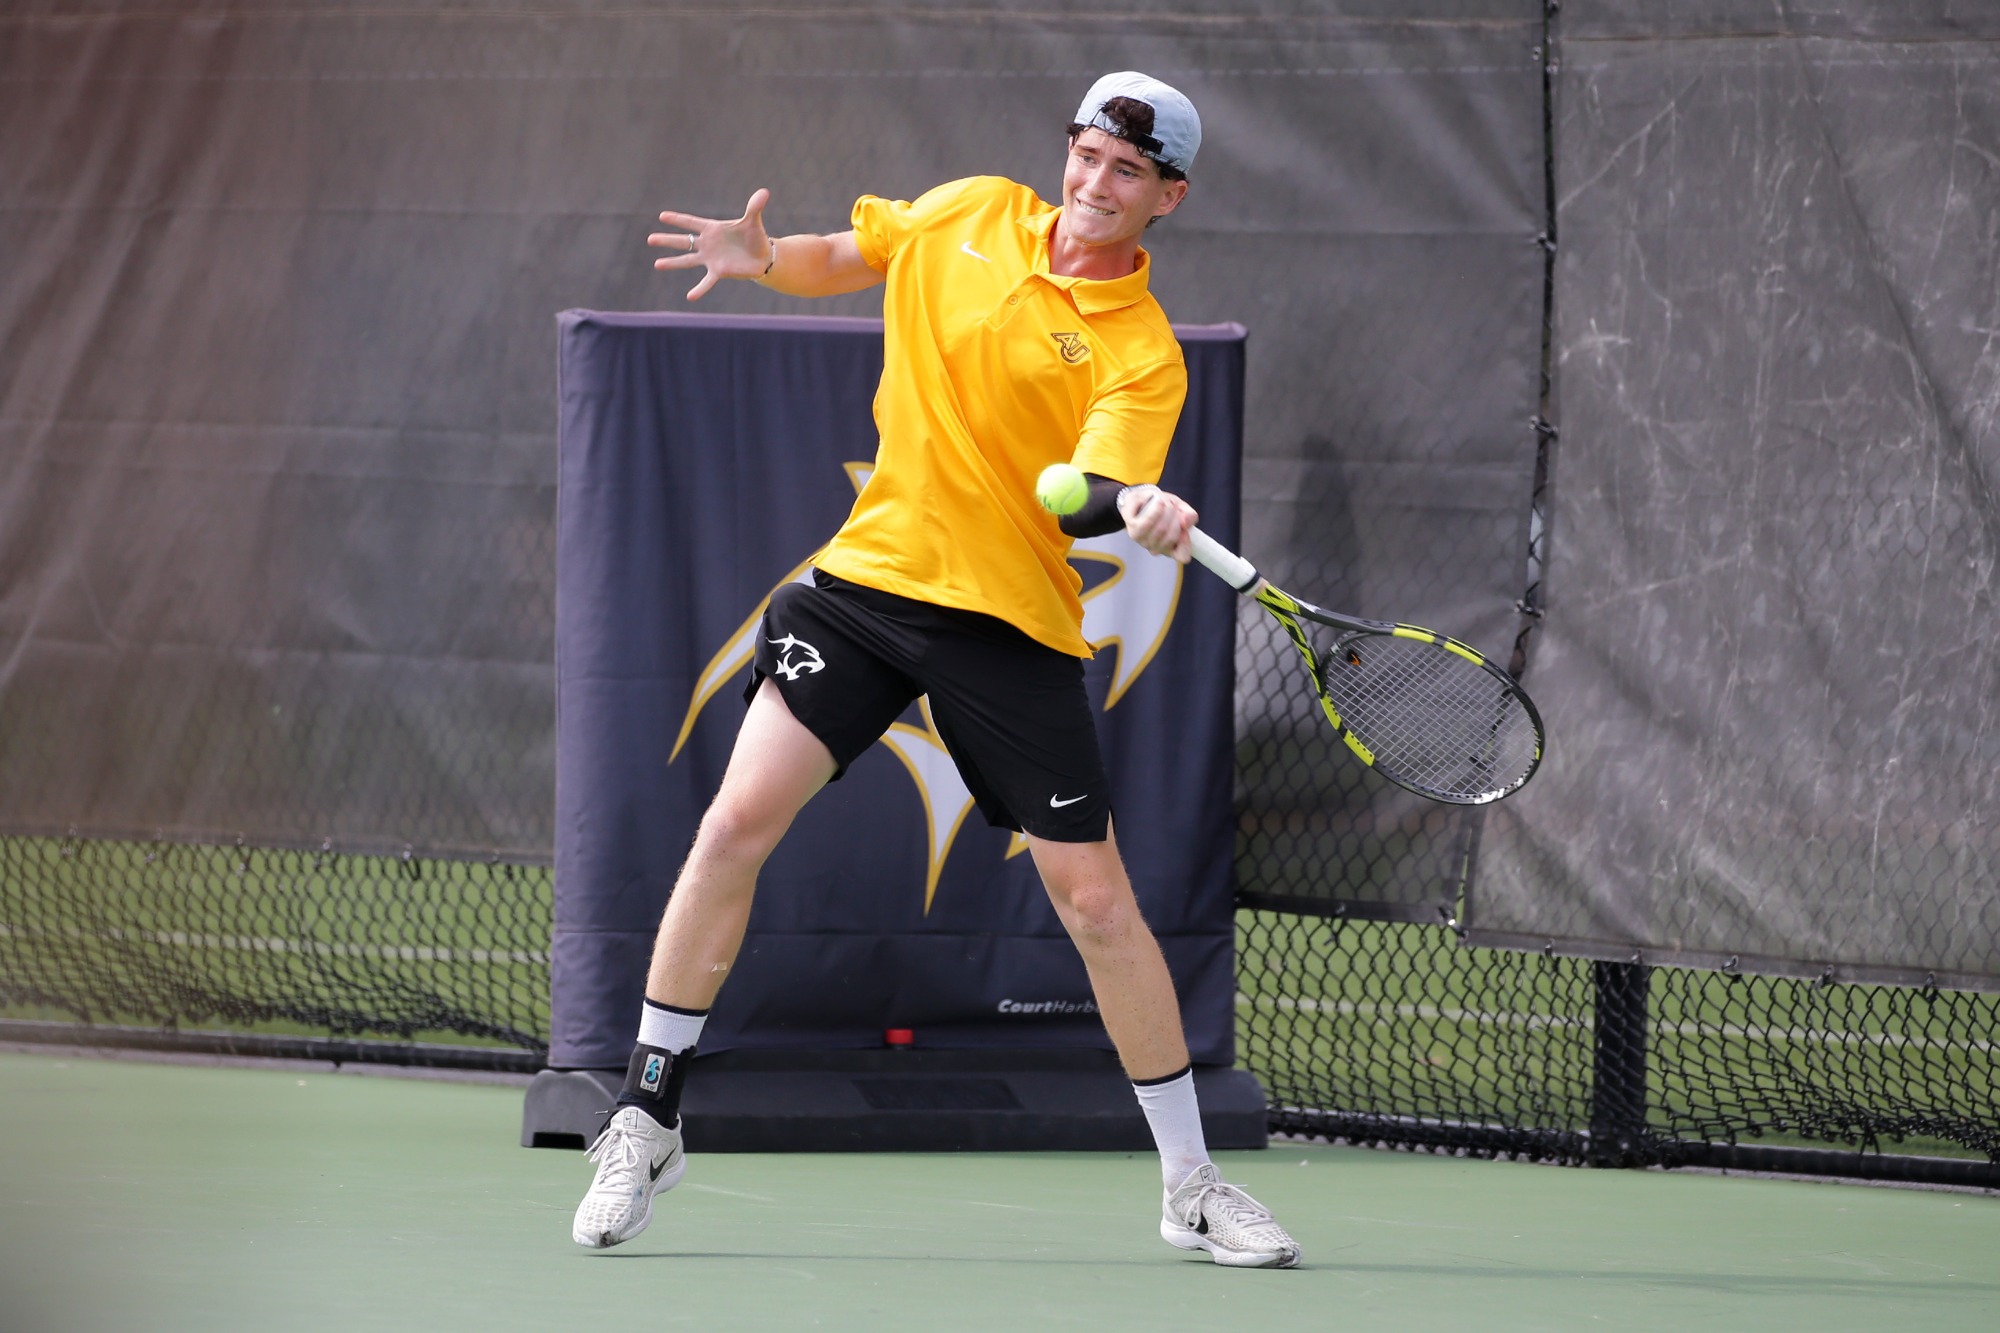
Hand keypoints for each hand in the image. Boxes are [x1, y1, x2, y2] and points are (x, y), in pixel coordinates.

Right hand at [647, 189, 775, 300]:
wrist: (762, 256)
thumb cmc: (754, 236)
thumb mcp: (753, 220)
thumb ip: (755, 206)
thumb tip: (764, 192)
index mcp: (712, 229)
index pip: (691, 223)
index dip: (678, 219)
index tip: (662, 216)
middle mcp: (707, 244)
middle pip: (684, 241)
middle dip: (667, 240)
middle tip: (650, 239)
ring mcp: (710, 258)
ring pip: (688, 260)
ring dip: (673, 263)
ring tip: (657, 264)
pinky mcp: (718, 271)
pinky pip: (706, 282)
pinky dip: (699, 289)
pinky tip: (690, 296)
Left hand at [1118, 484, 1196, 562]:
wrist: (1143, 497)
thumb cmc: (1164, 507)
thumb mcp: (1182, 509)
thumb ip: (1189, 516)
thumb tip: (1187, 520)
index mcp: (1172, 548)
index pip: (1182, 556)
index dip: (1186, 543)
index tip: (1185, 526)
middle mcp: (1157, 548)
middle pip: (1171, 537)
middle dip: (1176, 517)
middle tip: (1174, 505)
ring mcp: (1143, 541)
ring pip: (1159, 530)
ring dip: (1166, 512)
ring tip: (1165, 501)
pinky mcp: (1132, 529)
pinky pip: (1145, 524)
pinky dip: (1154, 511)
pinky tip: (1158, 502)